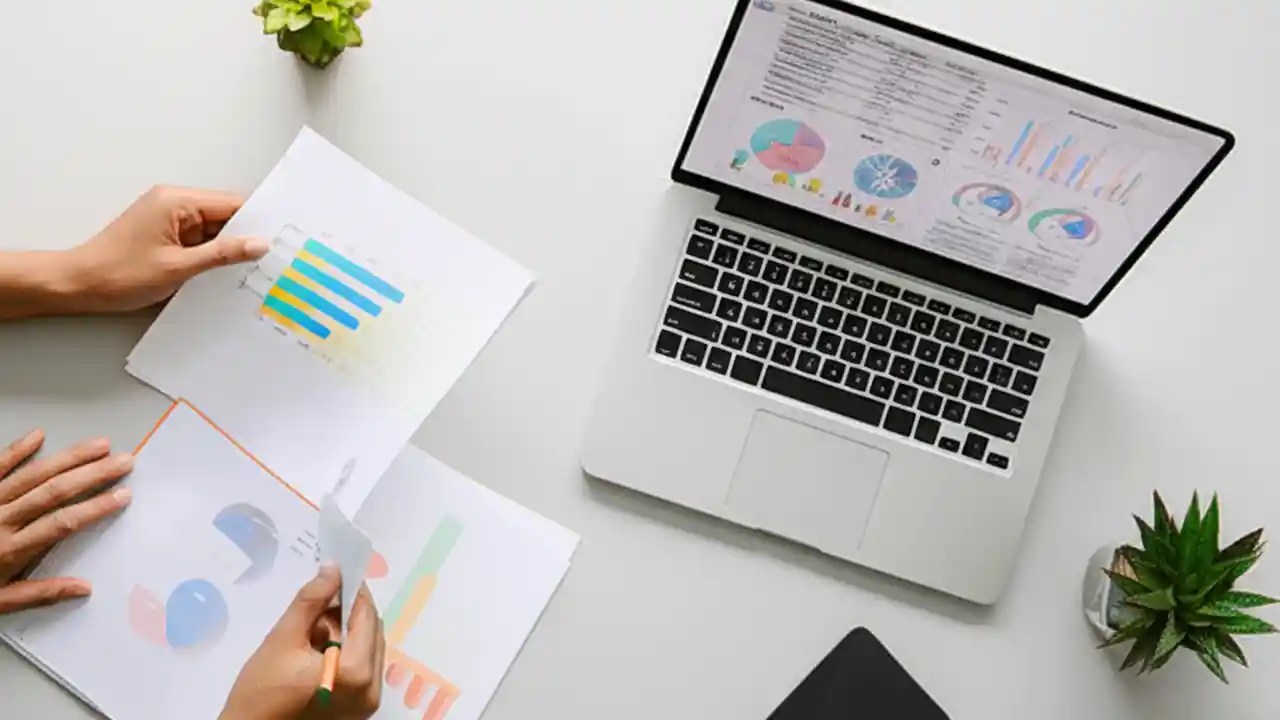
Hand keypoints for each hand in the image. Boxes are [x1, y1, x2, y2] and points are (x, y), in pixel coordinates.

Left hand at [0, 430, 132, 612]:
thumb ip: (40, 594)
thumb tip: (82, 588)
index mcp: (10, 550)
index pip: (62, 524)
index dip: (96, 507)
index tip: (122, 495)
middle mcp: (1, 520)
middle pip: (54, 492)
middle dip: (93, 474)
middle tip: (123, 461)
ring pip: (32, 474)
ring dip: (68, 458)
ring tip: (98, 445)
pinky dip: (16, 451)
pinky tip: (38, 436)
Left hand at [61, 185, 268, 312]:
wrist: (77, 285)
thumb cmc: (119, 274)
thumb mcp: (179, 267)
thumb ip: (223, 254)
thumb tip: (259, 244)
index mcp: (176, 201)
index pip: (232, 203)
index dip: (259, 220)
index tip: (283, 237)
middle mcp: (173, 202)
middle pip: (225, 214)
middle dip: (246, 236)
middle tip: (273, 258)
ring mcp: (168, 218)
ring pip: (214, 229)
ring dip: (229, 248)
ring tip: (251, 269)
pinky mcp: (165, 233)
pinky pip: (199, 239)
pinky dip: (212, 254)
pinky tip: (224, 272)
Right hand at [220, 566, 384, 719]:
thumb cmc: (261, 693)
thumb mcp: (282, 640)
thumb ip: (310, 601)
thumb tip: (332, 569)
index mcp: (357, 671)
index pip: (366, 616)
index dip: (354, 589)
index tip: (341, 570)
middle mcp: (372, 688)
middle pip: (371, 633)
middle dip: (350, 610)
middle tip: (323, 596)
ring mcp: (367, 702)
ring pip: (368, 649)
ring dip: (347, 631)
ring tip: (314, 624)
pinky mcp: (357, 710)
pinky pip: (361, 669)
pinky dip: (346, 651)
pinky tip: (318, 646)